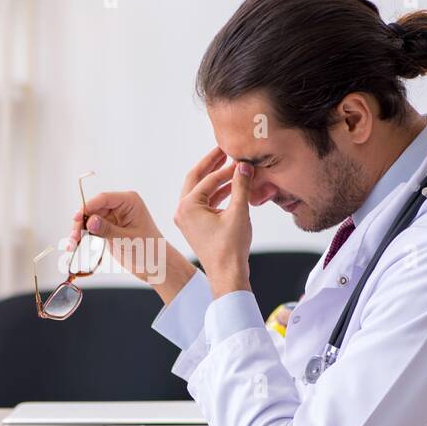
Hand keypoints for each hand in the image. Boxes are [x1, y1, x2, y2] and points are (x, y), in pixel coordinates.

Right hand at [74, 190, 195, 301]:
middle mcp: (119, 207)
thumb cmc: (149, 249)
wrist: (155, 266)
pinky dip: (82, 237)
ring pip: (88, 219)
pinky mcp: (107, 229)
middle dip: (80, 222)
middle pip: (92, 208)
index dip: (88, 207)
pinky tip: (74, 245)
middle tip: (73, 236)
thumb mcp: (127, 239)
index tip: (77, 217)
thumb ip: (107, 229)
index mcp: (129, 202)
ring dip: (78, 231)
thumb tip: (89, 221)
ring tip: (72, 244)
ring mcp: (112, 218)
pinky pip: (90, 229)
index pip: (104, 199)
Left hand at [173, 147, 253, 297]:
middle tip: (224, 149)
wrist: (227, 275)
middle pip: (196, 178)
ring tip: (231, 166)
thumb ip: (241, 185)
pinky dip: (216, 194)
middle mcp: (182, 211)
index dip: (226, 167)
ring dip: (216, 179)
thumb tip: (244, 165)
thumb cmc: (230, 249)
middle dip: (211, 164)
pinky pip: (204, 203)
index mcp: (187, 206)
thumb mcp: (238, 212)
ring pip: (200, 191)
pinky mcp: (194, 226)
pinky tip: (231, 187)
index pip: (208, 178)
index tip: (238, 155)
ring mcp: (186, 219)